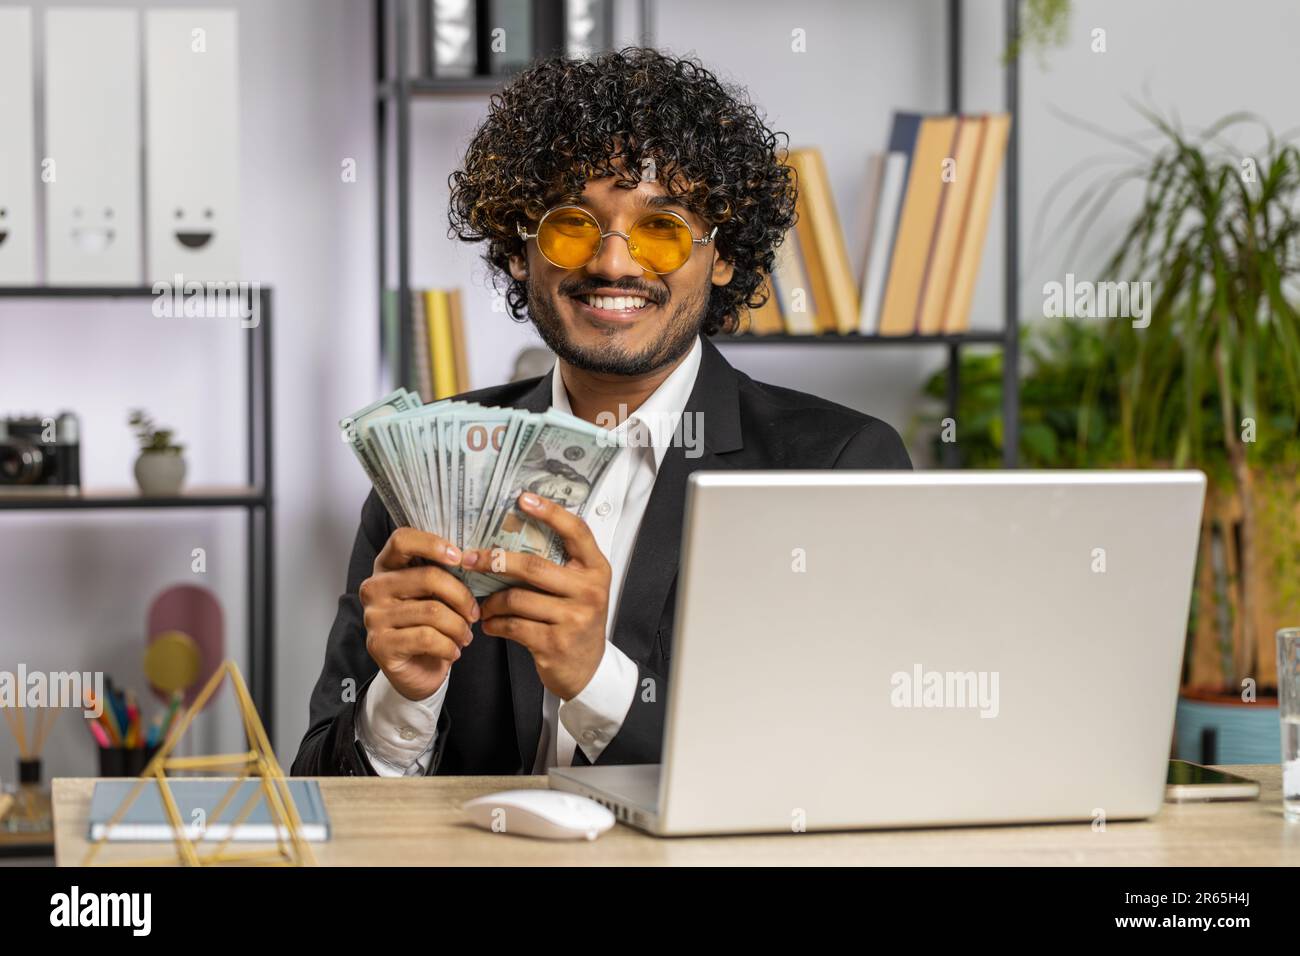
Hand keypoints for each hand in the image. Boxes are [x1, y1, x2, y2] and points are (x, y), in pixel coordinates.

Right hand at [359, 528, 478, 700]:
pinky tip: (454, 651)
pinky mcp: (379, 644)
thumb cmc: (429, 625)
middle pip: (428, 577)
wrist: (416, 671)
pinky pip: (426, 638)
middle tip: (474, 614)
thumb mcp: (436, 595)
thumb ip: (444, 573)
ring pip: (432, 611)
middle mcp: (374, 587)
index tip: (461, 558)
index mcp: (387, 566)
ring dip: (459, 626)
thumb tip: (475, 559)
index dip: (432, 543)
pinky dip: (449, 646)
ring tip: (465, 635)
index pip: (402, 540)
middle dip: (462, 597)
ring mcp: (373, 616)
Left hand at [462, 492, 609, 699]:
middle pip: (533, 566)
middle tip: (470, 558)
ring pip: (516, 599)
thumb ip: (560, 566)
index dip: (551, 512)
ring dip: (490, 602)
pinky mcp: (554, 643)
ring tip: (481, 605)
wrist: (588, 670)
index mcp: (596, 570)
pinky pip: (512, 625)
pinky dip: (494, 624)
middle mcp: (589, 591)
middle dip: (495, 561)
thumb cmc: (577, 621)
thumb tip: (513, 536)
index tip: (523, 498)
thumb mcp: (580, 589)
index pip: (577, 531)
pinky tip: (489, 624)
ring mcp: (573, 618)